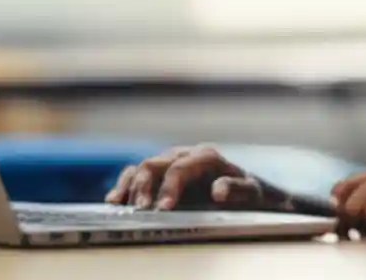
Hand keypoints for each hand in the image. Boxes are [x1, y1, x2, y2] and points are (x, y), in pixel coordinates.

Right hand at [105, 145, 288, 210]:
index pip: (180, 168)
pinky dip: (125, 185)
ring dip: (131, 186)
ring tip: (121, 206)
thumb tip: (218, 190)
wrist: (245, 190)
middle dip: (145, 186)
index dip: (170, 187)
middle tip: (141, 209)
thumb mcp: (251, 193)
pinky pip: (136, 173)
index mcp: (205, 157)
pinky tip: (114, 200)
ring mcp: (170, 162)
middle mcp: (184, 154)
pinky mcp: (161, 172)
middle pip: (155, 164)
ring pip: (142, 167)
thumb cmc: (249, 194)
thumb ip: (237, 189)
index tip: (163, 209)